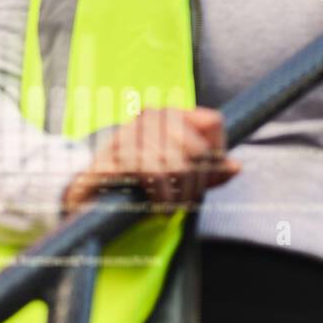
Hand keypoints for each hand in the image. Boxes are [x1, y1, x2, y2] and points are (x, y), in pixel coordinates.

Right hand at [63, 107, 238, 212]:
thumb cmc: (135, 178)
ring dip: (180, 196)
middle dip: (198, 184)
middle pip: (198, 150)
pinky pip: (155, 175)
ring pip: (179, 166)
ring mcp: (134, 131)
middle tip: (187, 201)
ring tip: (172, 208)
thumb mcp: (175, 171)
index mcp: (171, 114)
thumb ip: (206, 169)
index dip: (218, 151)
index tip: (209, 175)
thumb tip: (235, 167)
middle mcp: (154, 116)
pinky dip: (162, 197)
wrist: (87, 189)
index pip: (213, 122)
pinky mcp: (119, 152)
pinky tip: (158, 206)